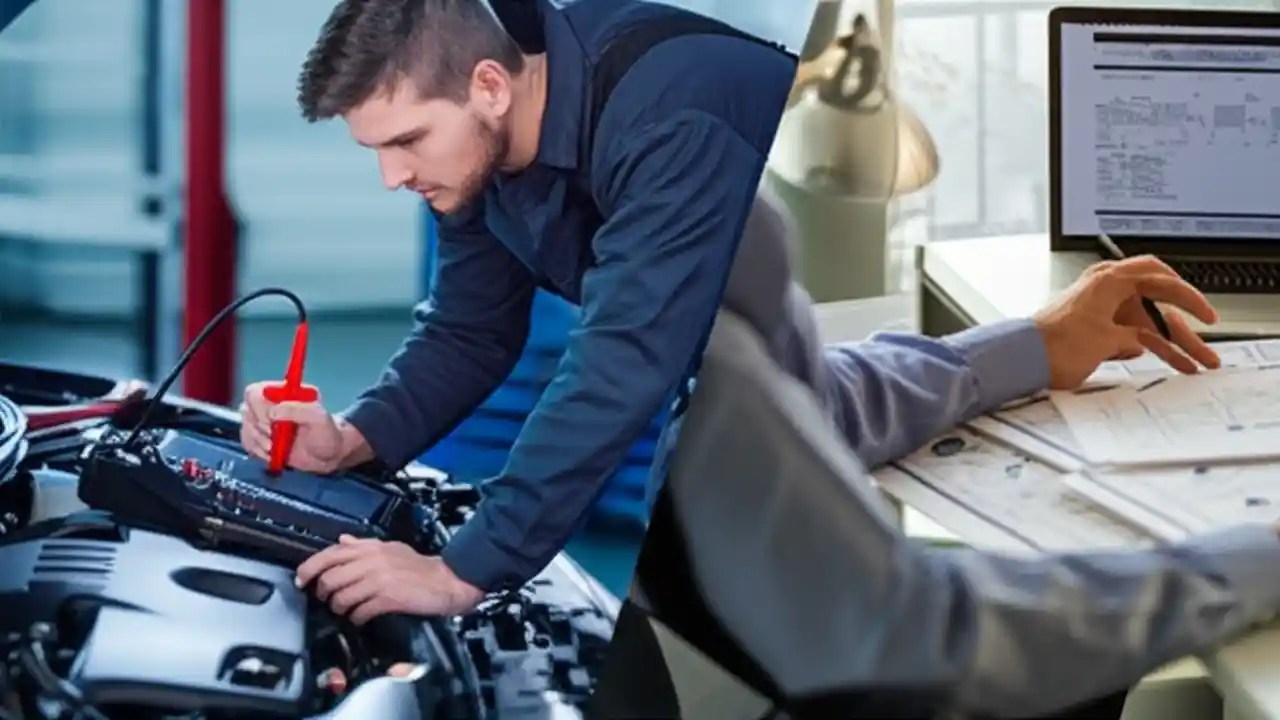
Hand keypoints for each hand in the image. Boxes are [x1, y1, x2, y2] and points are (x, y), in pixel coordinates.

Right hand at [240, 381, 342, 473]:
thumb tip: (272, 412)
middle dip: (259, 429)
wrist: (328, 455)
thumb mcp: (319, 418)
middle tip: (276, 439)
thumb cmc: (327, 433)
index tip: (271, 423)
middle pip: (246, 410)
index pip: (255, 392)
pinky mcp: (260, 438)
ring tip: (277, 448)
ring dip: (259, 441)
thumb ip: (298, 410)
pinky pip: (246, 442)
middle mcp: (270, 404)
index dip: (258, 409)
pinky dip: (257, 451)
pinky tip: (272, 454)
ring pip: (245, 427)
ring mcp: (263, 421)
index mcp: (283, 392)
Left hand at [295, 535, 485, 622]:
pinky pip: (359, 611)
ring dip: (339, 607)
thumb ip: (363, 546)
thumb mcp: (390, 549)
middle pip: (331, 577)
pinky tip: (360, 618)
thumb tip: (342, 541)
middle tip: (327, 599)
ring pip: (342, 596)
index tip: (301, 579)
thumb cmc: (420, 568)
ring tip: (345, 610)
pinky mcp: (389, 598)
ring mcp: (380, 579)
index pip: (330, 554)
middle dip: (324, 593)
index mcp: (371, 548)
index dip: (310, 567)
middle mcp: (373, 561)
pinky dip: (356, 617)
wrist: (447, 580)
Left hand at [1033, 255, 1221, 388]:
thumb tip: (1141, 340)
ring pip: (1146, 324)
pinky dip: (1147, 348)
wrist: (1020, 359)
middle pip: (1157, 307)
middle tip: (1206, 350)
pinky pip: (1129, 335)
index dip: (1188, 297)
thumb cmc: (1053, 345)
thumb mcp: (1105, 340)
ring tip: (1194, 365)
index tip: (1207, 316)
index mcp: (1109, 282)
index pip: (1160, 281)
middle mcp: (1106, 290)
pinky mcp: (1095, 328)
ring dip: (1169, 345)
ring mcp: (1101, 309)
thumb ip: (1131, 336)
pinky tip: (1166, 363)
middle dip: (1184, 331)